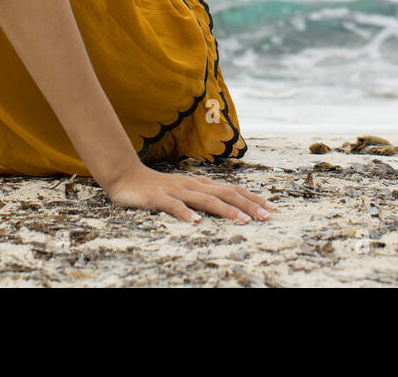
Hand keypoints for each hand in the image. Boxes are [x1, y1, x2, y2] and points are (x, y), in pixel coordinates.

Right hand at [103, 164, 276, 223]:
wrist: (125, 176)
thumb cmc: (157, 187)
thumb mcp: (183, 190)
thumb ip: (203, 195)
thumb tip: (228, 204)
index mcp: (199, 183)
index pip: (231, 189)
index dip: (252, 197)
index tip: (271, 207)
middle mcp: (192, 185)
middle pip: (225, 193)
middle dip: (248, 204)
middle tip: (267, 215)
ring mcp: (176, 190)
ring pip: (205, 199)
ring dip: (226, 210)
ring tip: (243, 221)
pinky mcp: (158, 198)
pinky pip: (174, 206)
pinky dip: (185, 213)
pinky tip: (196, 222)